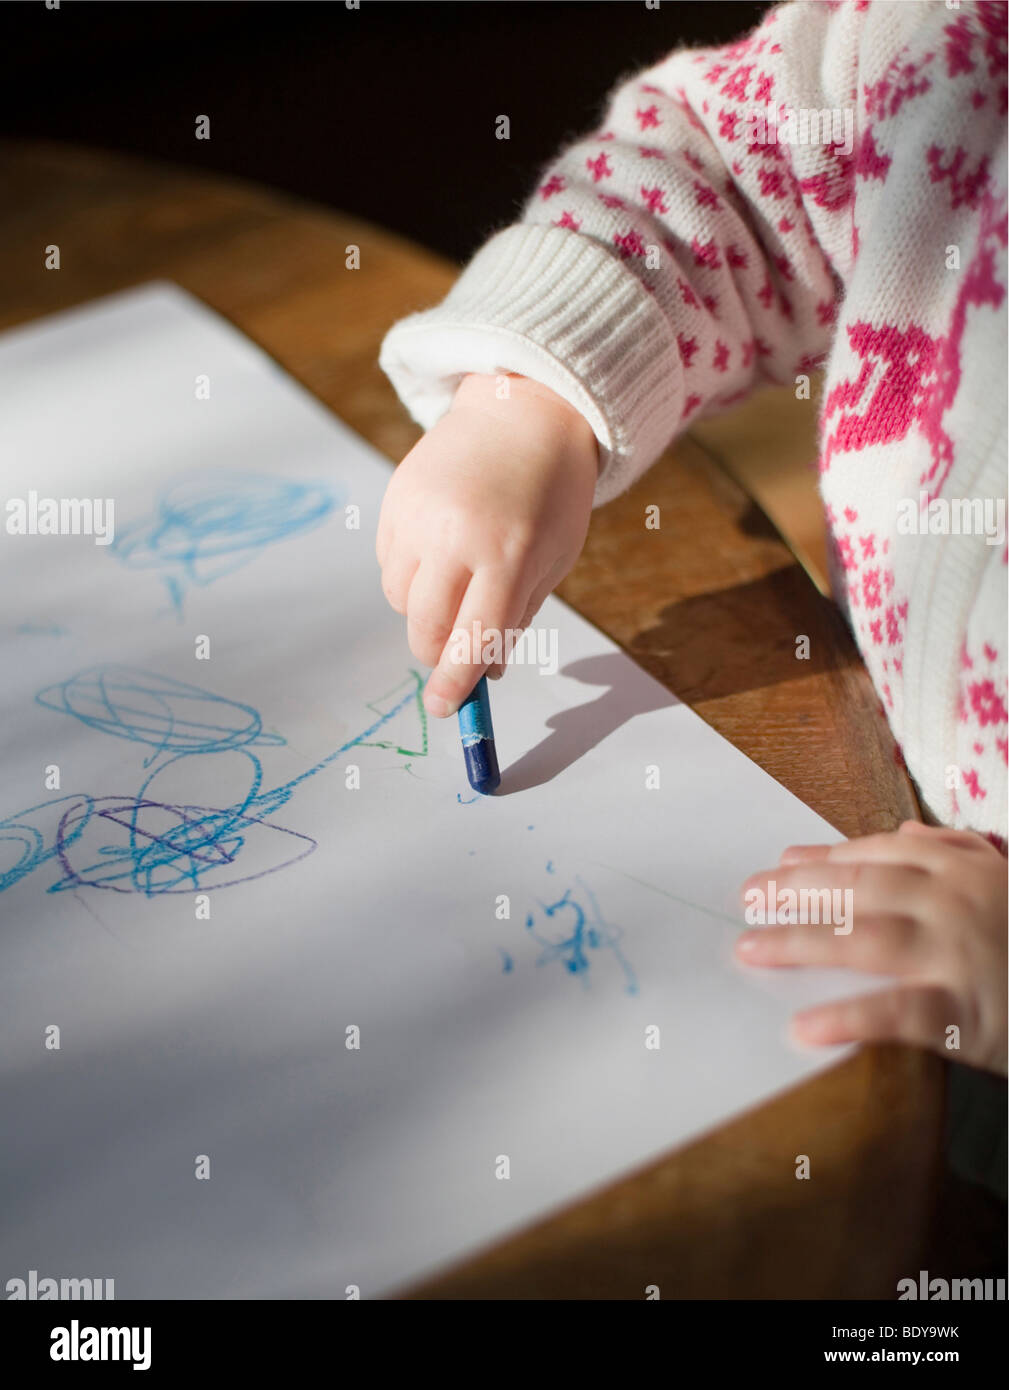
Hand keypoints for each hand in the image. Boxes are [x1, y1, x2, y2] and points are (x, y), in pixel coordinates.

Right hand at [377, 372, 598, 715]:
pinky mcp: (396, 498)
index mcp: (508, 554)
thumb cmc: (551, 494)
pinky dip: (411, 572)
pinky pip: (388, 564)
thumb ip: (516, 617)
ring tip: (457, 579)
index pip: (472, 639)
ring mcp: (418, 514)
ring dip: (423, 610)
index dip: (455, 684)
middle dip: (436, 654)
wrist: (524, 411)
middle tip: (453, 653)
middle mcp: (456, 535)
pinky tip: (441, 546)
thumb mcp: (552, 559)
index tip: (444, 710)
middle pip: (425, 628)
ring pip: (400, 599)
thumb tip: (483, 671)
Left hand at [735, 821, 1007, 1073]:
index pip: (881, 854)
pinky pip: (899, 1014)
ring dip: (799, 943)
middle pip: (860, 889)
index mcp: (967, 868)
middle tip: (746, 897)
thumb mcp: (1007, 880)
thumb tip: (899, 829)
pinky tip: (805, 1025)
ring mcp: (962, 955)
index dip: (825, 858)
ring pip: (865, 940)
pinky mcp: (970, 1014)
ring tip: (749, 948)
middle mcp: (958, 902)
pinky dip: (849, 1018)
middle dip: (796, 891)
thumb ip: (955, 852)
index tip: (780, 863)